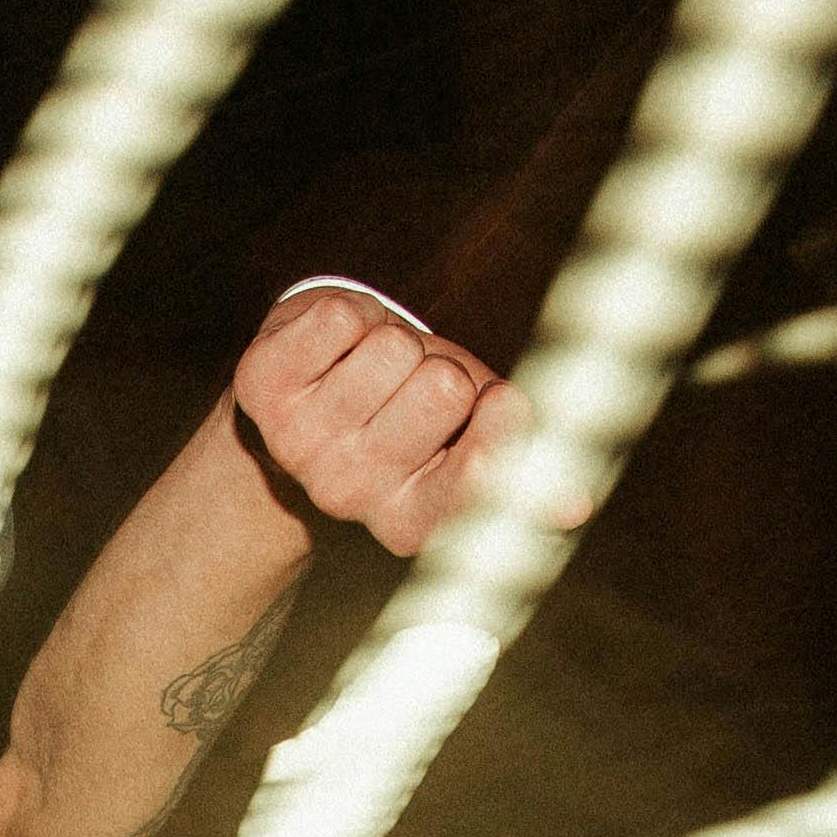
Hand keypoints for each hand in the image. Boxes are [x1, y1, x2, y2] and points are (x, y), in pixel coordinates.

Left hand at [233, 286, 545, 557]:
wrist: (307, 390)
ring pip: (392, 347)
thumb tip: (574, 507)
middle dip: (443, 370)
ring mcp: (300, 442)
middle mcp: (350, 493)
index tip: (504, 404)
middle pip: (444, 388)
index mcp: (411, 519)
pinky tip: (332, 349)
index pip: (474, 484)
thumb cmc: (409, 414)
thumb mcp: (472, 442)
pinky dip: (348, 316)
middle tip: (413, 389)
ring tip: (369, 371)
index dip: (501, 432)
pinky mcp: (261, 384)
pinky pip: (340, 318)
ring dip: (392, 343)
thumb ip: (523, 468)